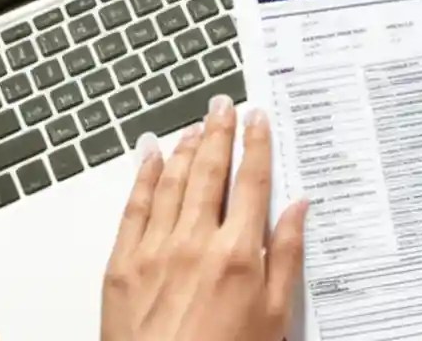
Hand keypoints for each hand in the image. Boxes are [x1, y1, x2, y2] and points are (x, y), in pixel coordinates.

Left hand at [100, 95, 309, 340]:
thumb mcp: (274, 317)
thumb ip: (287, 257)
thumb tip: (299, 208)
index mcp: (238, 254)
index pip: (251, 183)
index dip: (256, 145)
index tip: (258, 119)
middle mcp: (195, 242)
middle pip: (209, 171)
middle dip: (218, 133)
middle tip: (224, 104)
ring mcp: (154, 250)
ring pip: (171, 182)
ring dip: (185, 147)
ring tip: (195, 124)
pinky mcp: (122, 265)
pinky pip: (134, 207)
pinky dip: (143, 176)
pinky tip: (149, 156)